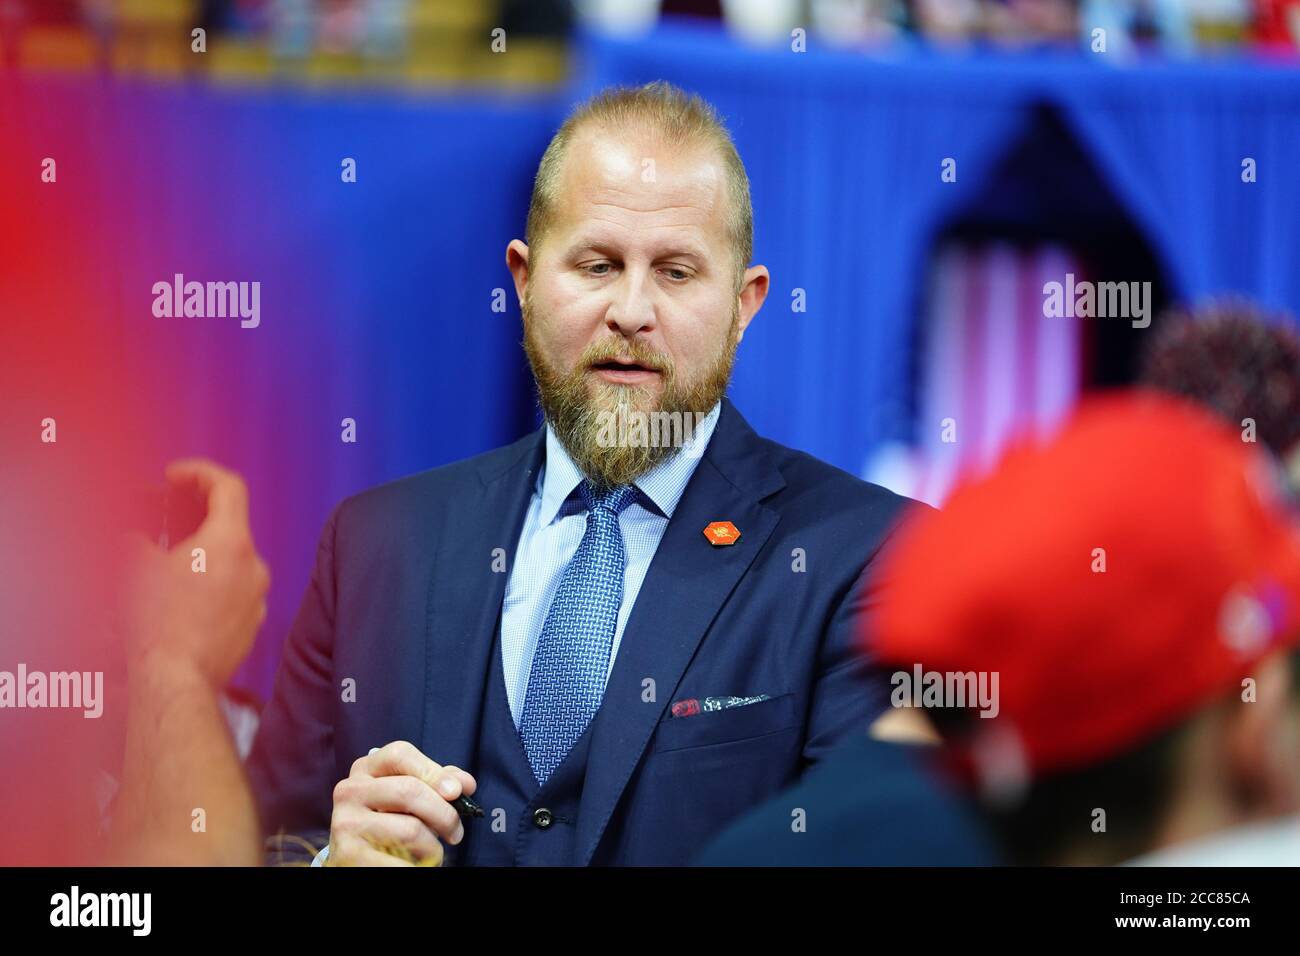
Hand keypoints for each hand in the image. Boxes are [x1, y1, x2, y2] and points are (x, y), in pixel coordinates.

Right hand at [119, 458, 269, 687]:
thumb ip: (135, 538)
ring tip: (169, 559)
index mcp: (231, 541)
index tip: (174, 477)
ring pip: (232, 560)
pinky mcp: (253, 623)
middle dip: (195, 516)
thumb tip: (133, 537)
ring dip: (203, 552)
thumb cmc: (156, 623)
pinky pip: (234, 590)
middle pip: (230, 523)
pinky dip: (212, 582)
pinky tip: (184, 594)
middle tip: (164, 516)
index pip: (228, 486)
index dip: (200, 472)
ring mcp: (257, 596)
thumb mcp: (133, 568)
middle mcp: (254, 565)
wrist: (177, 679)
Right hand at [328, 741, 477, 866]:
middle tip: (456, 833)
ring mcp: (346, 822)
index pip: (400, 754)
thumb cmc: (389, 821)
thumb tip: (465, 784)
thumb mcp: (409, 796)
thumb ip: (437, 783)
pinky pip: (399, 861)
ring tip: (433, 851)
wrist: (357, 858)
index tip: (456, 792)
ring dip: (433, 846)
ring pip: (409, 829)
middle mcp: (350, 791)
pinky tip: (415, 864)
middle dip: (444, 814)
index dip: (433, 771)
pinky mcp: (349, 854)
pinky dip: (417, 864)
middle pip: (409, 791)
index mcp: (365, 769)